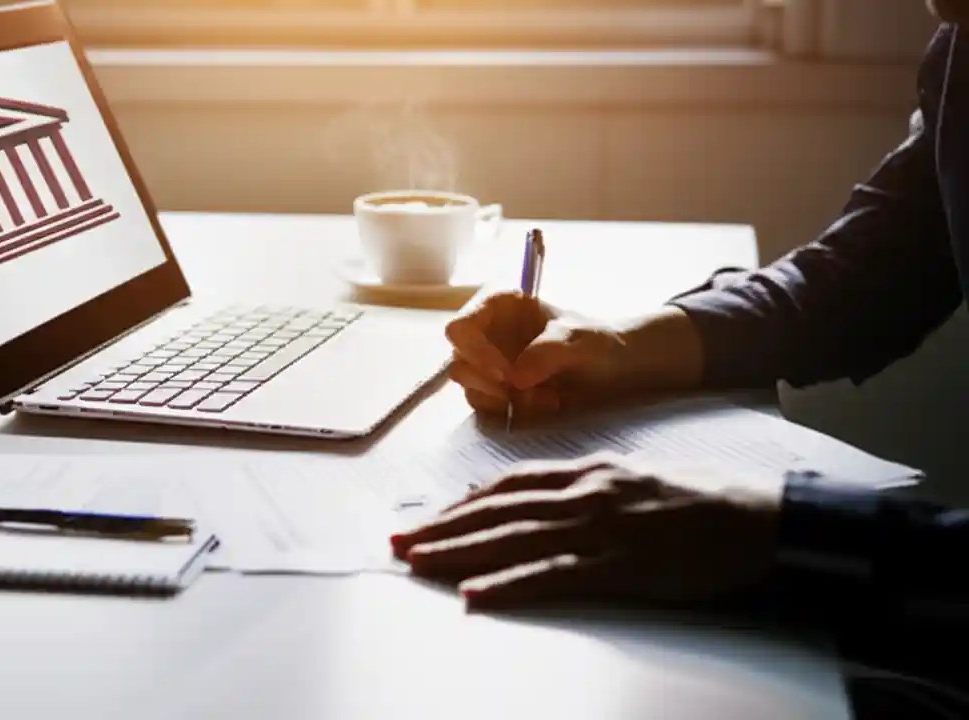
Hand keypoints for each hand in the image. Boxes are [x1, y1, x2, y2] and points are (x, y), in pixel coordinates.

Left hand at [390, 454, 781, 609]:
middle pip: (497, 511)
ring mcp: (599, 529)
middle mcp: (583, 494)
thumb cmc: (699, 501)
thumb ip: (583, 485)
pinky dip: (509, 586)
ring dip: (458, 553)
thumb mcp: (633, 478)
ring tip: (416, 563)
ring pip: (512, 539)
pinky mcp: (618, 566)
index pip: (509, 485)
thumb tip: (535, 496)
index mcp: (588, 472)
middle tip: (399, 543)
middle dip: (444, 527)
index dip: (463, 502)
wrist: (759, 519)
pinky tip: (474, 597)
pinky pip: (552, 577)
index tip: (428, 517)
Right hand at [444, 293, 703, 419]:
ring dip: (505, 400)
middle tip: (527, 392)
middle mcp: (486, 332)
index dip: (476, 352)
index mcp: (499, 304)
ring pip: (469, 386)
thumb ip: (549, 351)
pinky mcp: (494, 389)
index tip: (507, 374)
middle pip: (459, 360)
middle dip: (492, 383)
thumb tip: (515, 377)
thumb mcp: (582, 342)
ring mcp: (487, 362)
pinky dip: (511, 411)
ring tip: (548, 398)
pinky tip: (544, 404)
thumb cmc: (599, 343)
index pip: (461, 326)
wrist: (615, 371)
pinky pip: (484, 406)